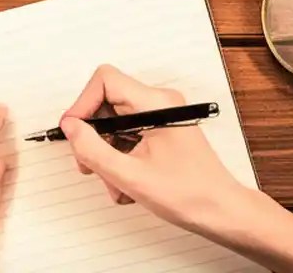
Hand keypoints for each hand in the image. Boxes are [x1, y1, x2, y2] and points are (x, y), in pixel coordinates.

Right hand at [59, 65, 261, 236]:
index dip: (83, 104)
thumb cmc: (191, 194)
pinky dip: (120, 159)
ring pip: (115, 124)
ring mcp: (161, 118)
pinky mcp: (162, 132)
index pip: (106, 81)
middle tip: (89, 164)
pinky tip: (128, 184)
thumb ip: (93, 149)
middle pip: (107, 103)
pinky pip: (128, 136)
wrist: (221, 212)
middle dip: (94, 137)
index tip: (74, 132)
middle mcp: (160, 104)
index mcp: (157, 104)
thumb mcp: (130, 175)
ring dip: (107, 155)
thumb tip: (71, 128)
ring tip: (116, 183)